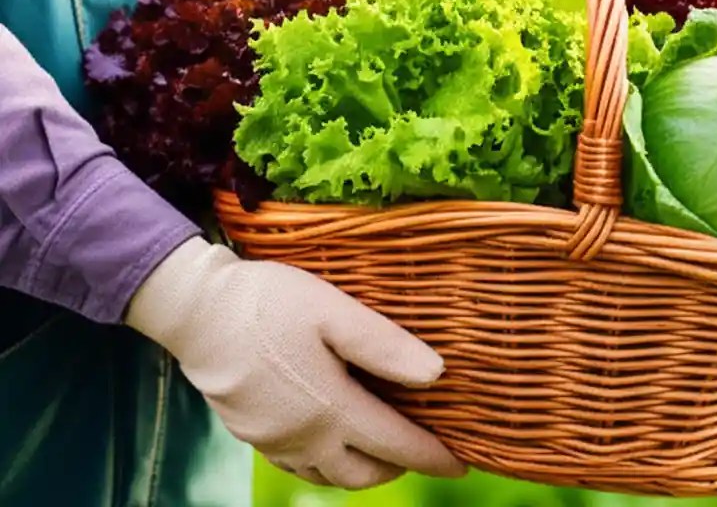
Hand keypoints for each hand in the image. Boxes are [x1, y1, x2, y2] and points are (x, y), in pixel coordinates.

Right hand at [125, 237, 464, 488]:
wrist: (194, 308)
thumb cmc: (268, 302)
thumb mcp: (334, 312)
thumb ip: (385, 346)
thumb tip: (436, 375)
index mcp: (331, 410)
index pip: (396, 446)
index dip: (433, 457)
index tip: (462, 465)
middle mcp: (302, 437)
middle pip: (363, 474)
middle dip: (398, 468)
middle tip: (420, 449)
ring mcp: (272, 440)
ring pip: (328, 475)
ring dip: (361, 469)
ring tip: (381, 446)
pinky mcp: (249, 433)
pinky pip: (297, 465)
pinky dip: (326, 462)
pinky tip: (331, 437)